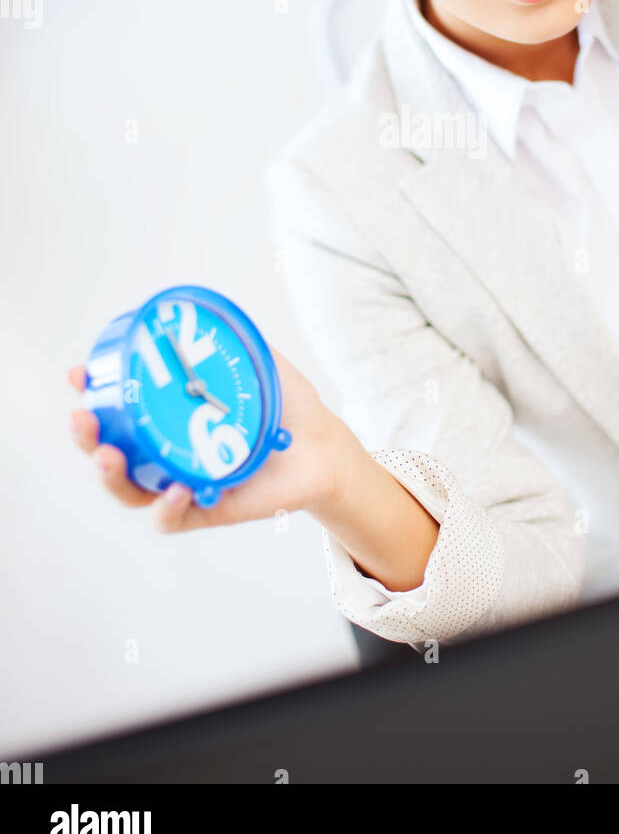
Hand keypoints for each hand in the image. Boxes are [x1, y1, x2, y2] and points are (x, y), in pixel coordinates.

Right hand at [67, 348, 346, 532]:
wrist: (324, 445)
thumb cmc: (286, 406)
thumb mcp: (258, 364)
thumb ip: (232, 340)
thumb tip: (200, 314)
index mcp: (170, 414)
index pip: (119, 406)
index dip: (93, 392)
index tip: (79, 373)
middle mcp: (167, 449)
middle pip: (110, 450)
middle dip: (87, 437)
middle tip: (82, 418)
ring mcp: (182, 482)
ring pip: (129, 489)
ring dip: (111, 476)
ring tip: (109, 456)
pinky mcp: (205, 510)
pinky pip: (172, 519)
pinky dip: (167, 507)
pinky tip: (175, 489)